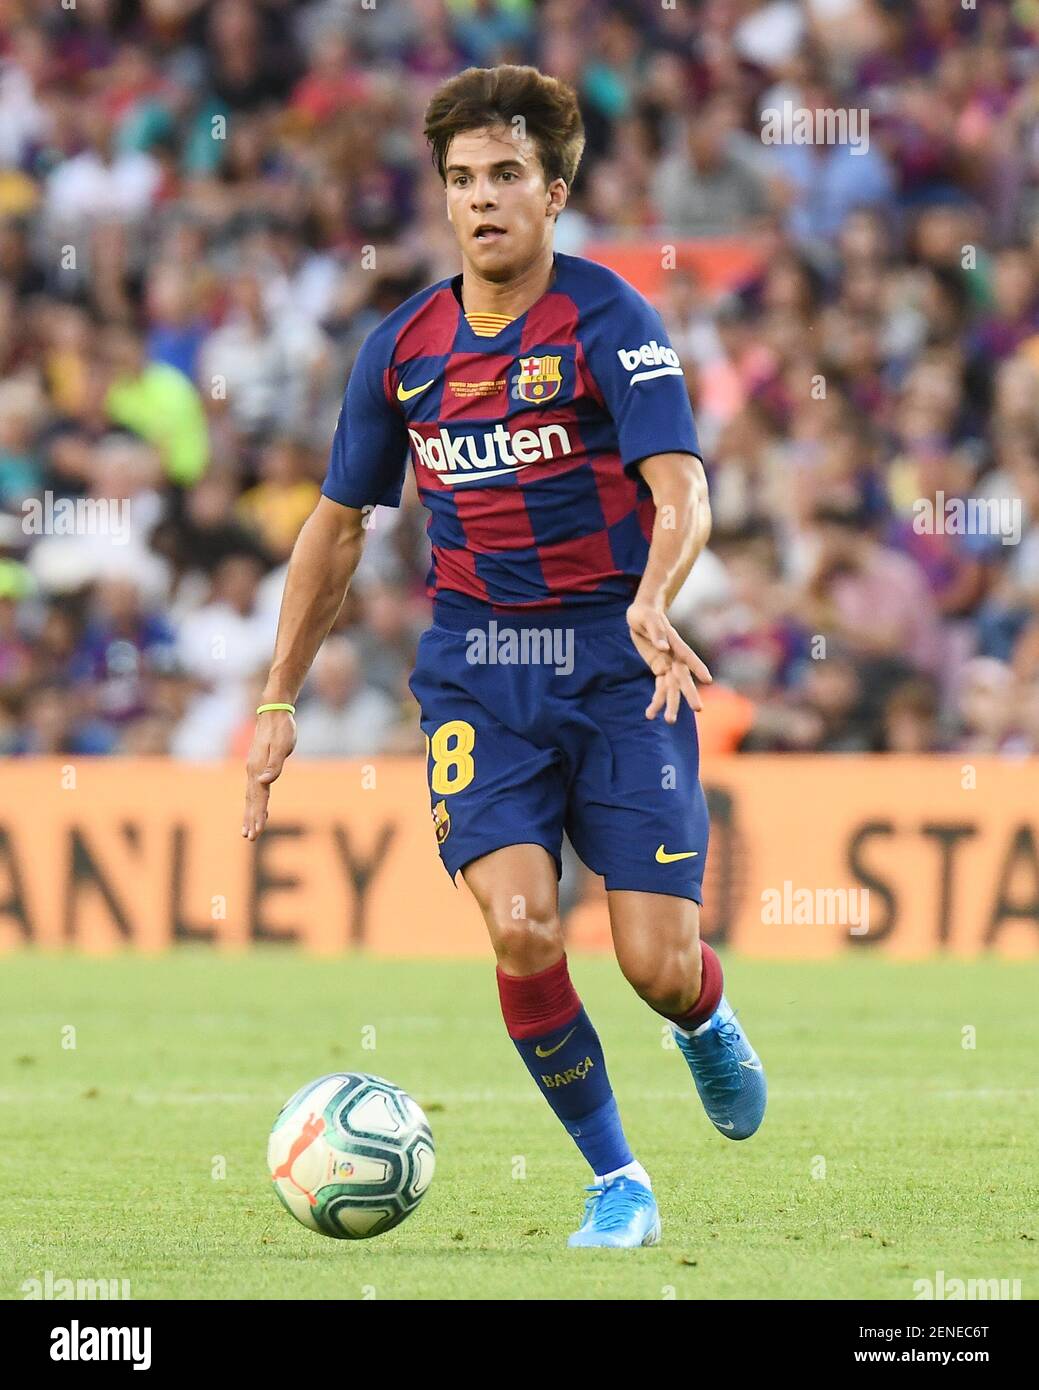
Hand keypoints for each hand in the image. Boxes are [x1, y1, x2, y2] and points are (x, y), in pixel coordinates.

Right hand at [242, 710, 296, 839]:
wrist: (274, 712)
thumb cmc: (282, 729)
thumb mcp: (283, 745)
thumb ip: (274, 765)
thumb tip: (264, 782)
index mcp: (258, 769)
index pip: (258, 798)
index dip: (257, 816)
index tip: (255, 833)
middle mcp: (252, 771)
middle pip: (252, 801)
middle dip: (251, 820)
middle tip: (249, 838)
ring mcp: (253, 769)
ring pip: (251, 797)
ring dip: (250, 814)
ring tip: (248, 831)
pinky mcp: (257, 766)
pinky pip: (255, 790)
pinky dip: (255, 803)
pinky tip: (259, 810)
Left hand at [626, 601, 711, 721]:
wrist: (643, 613)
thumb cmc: (646, 613)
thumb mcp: (647, 618)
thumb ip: (656, 632)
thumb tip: (663, 648)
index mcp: (675, 643)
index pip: (688, 656)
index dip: (698, 667)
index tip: (708, 680)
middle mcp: (674, 657)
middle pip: (683, 677)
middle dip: (689, 693)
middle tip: (698, 708)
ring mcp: (667, 664)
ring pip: (671, 687)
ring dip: (670, 704)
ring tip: (669, 721)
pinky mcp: (659, 669)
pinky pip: (659, 687)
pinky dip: (656, 700)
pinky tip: (650, 714)